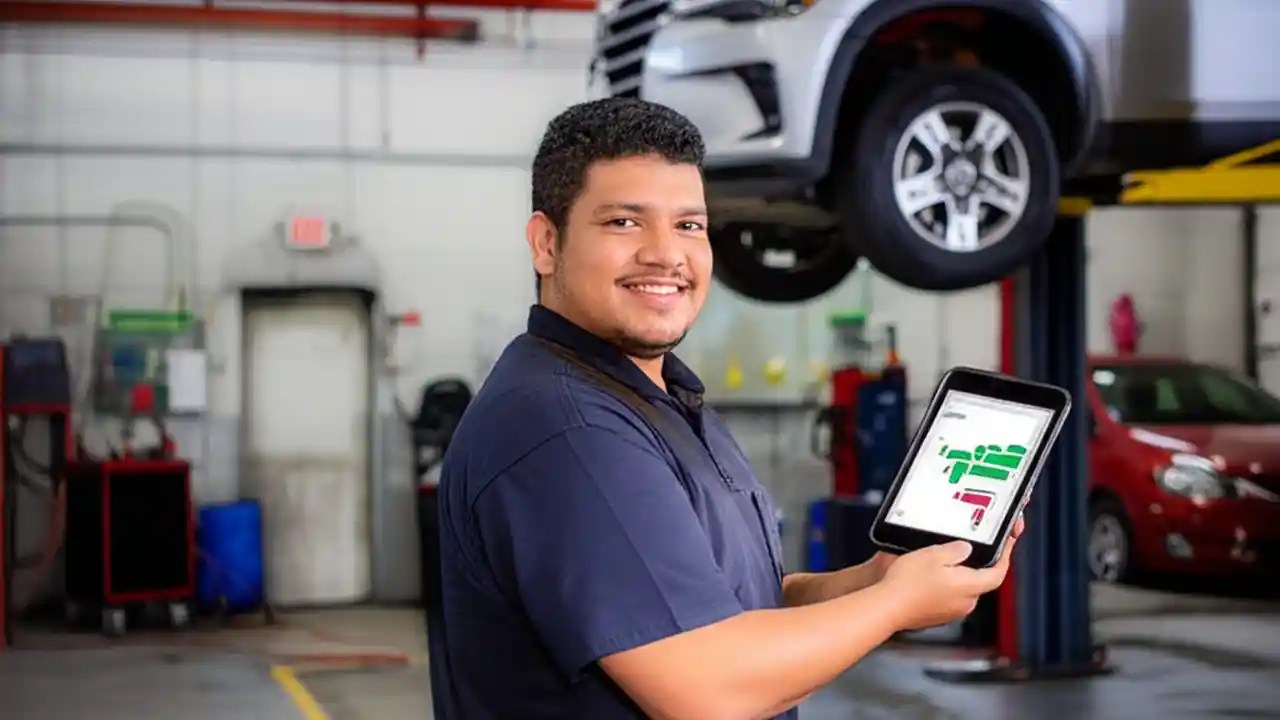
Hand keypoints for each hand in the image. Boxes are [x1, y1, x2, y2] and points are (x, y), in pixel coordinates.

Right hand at [880, 534, 1018, 631]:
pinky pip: (947, 598)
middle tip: (967, 549)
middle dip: (977, 565)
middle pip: (980, 581)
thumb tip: (966, 549)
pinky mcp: (936, 617)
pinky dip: (943, 587)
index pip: (998, 573)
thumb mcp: (934, 554)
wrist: (887, 607)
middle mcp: (965, 603)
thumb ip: (956, 550)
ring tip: (939, 561)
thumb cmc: (908, 583)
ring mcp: (950, 613)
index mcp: (970, 587)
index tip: (1007, 545)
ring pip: (962, 590)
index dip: (1005, 557)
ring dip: (957, 576)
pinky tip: (926, 578)